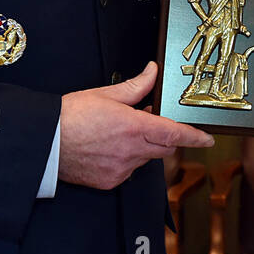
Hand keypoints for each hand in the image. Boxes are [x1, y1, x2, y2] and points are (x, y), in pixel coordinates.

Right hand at [58, 62, 213, 189]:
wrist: (44, 143)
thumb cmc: (70, 117)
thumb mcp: (106, 94)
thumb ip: (136, 86)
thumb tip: (153, 72)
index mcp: (134, 128)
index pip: (174, 134)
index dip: (195, 137)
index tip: (208, 139)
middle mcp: (130, 152)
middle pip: (164, 148)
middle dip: (164, 137)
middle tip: (149, 123)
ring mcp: (121, 170)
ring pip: (146, 159)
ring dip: (143, 148)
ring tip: (121, 133)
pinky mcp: (110, 182)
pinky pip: (129, 171)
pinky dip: (126, 160)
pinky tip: (109, 149)